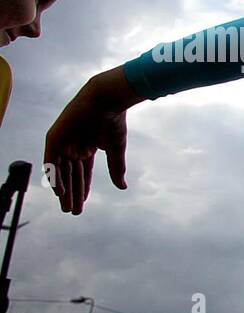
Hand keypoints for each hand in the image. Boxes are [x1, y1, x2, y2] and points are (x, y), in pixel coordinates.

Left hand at [43, 66, 143, 213]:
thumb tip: (123, 187)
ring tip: (67, 206)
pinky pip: (51, 161)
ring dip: (63, 189)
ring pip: (60, 171)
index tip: (83, 205)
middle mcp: (72, 146)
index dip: (83, 189)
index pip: (82, 173)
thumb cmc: (113, 120)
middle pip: (70, 175)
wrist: (106, 100)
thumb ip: (116, 168)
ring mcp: (62, 141)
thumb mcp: (115, 150)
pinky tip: (60, 191)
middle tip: (72, 211)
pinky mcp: (55, 137)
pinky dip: (55, 176)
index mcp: (86, 147)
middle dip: (72, 194)